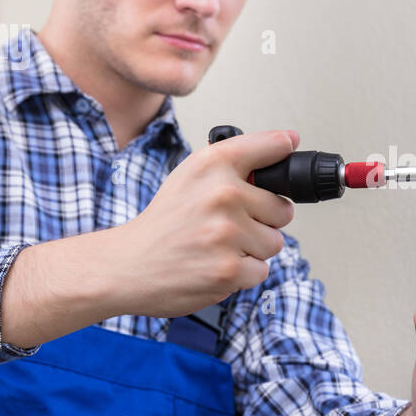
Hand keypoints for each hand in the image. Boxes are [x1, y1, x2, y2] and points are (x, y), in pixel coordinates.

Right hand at [108, 129, 300, 317]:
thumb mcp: (191, 175)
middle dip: (262, 221)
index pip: (271, 146)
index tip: (289, 145)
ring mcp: (226, 233)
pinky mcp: (229, 269)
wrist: (127, 263)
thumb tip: (288, 141)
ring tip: (217, 246)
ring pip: (274, 242)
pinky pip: (261, 270)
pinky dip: (242, 274)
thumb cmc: (165, 221)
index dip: (283, 149)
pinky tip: (213, 264)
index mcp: (211, 164)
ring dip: (252, 250)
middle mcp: (222, 193)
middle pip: (282, 209)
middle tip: (228, 225)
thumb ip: (235, 160)